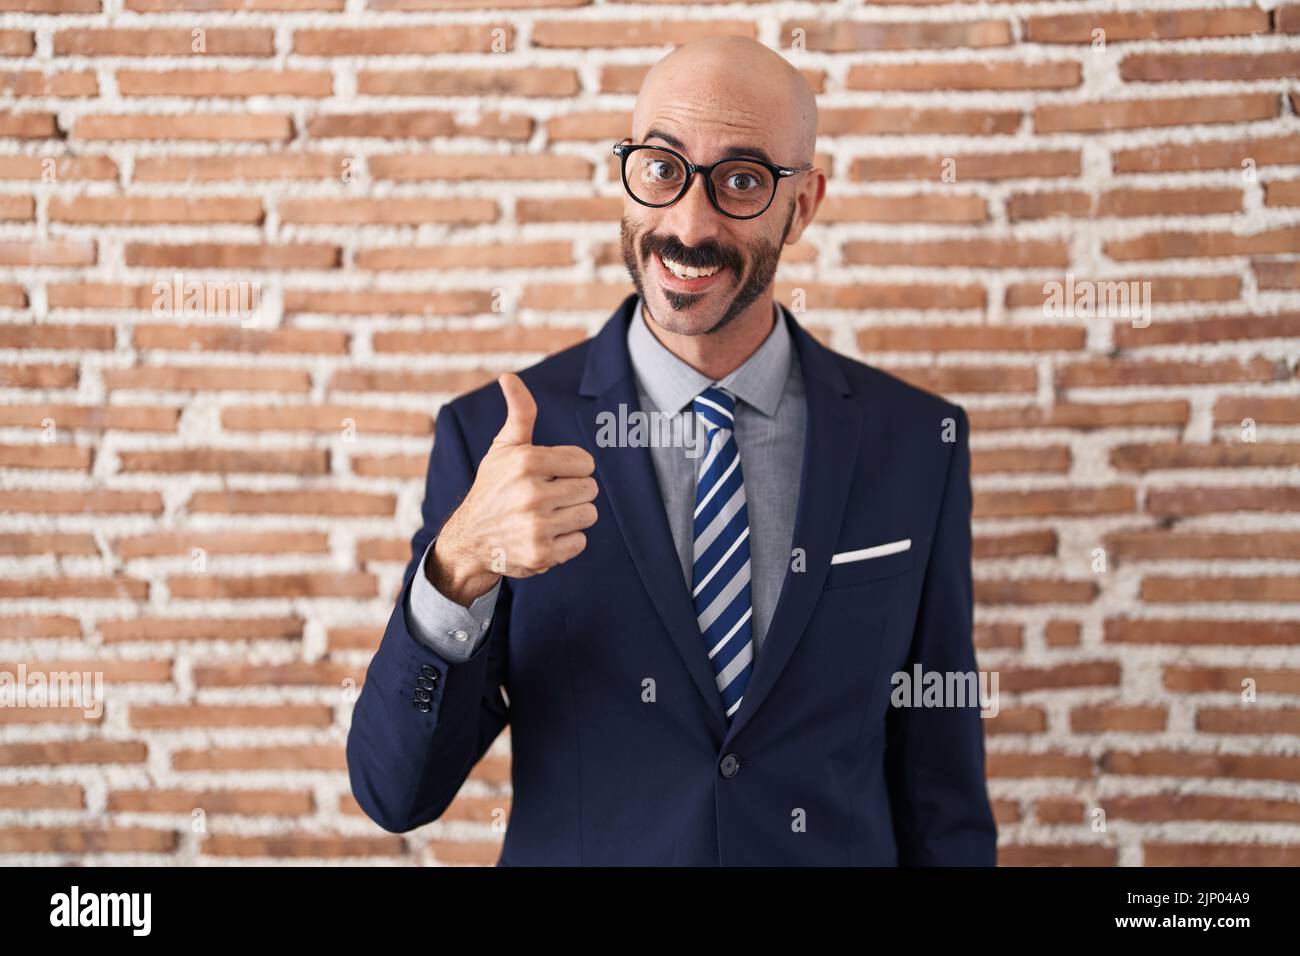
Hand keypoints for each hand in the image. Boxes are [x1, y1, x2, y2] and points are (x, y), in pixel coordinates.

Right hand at [426, 372, 598, 605]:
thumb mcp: (504, 447)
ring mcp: (536, 526)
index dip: (572, 468)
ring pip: (589, 515)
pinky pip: (580, 542)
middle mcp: (530, 493)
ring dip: (572, 517)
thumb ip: (519, 412)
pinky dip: (566, 542)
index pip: (585, 462)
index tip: (552, 474)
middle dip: (573, 492)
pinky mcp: (541, 554)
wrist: (470, 538)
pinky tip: (544, 537)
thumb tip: (508, 377)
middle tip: (548, 497)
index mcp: (526, 461)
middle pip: (590, 489)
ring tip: (546, 516)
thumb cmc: (494, 487)